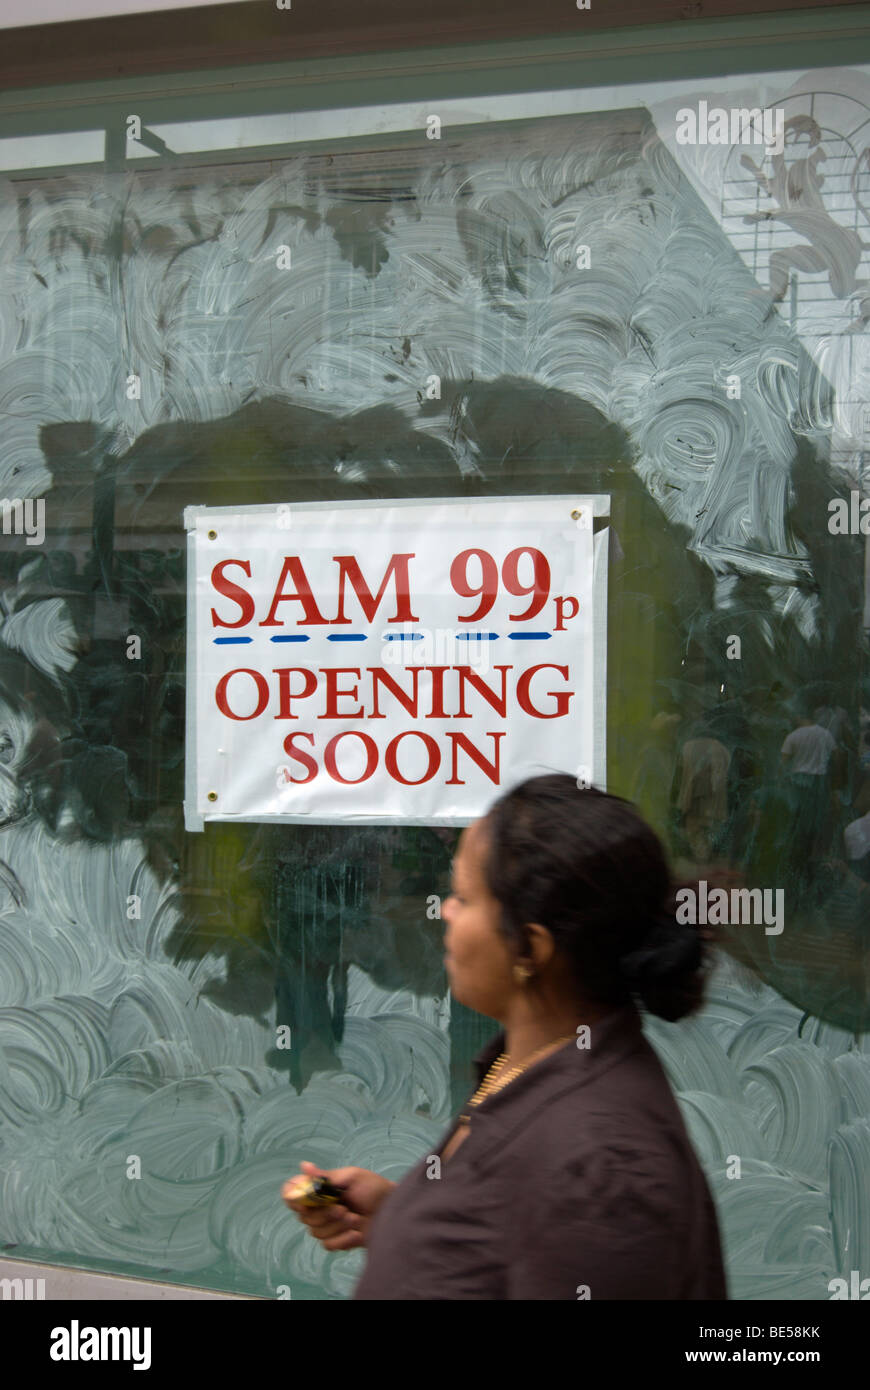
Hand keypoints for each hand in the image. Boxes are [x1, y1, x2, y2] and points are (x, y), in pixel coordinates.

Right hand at [281, 1160, 396, 1250]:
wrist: (393, 1211)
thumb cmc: (373, 1188)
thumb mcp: (351, 1177)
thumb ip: (326, 1177)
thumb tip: (304, 1166)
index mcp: (319, 1189)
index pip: (291, 1194)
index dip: (294, 1198)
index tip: (305, 1200)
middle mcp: (319, 1207)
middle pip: (304, 1216)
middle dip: (325, 1214)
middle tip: (344, 1208)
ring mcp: (327, 1225)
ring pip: (316, 1232)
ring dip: (337, 1226)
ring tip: (355, 1218)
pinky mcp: (336, 1241)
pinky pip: (328, 1245)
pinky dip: (343, 1239)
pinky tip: (356, 1232)